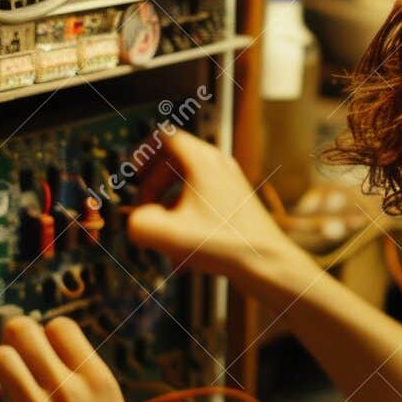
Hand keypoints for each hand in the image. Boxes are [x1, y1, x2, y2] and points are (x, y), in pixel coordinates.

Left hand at [0, 316, 152, 401]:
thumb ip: (85, 382)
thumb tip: (55, 358)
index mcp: (98, 381)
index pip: (60, 326)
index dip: (47, 335)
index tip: (44, 351)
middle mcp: (66, 391)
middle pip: (23, 330)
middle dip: (16, 340)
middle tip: (18, 359)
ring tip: (5, 386)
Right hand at [126, 129, 301, 288]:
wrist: (267, 263)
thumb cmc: (226, 244)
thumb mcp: (169, 235)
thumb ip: (138, 224)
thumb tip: (134, 221)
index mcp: (201, 161)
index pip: (165, 137)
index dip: (143, 153)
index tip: (133, 174)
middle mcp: (218, 166)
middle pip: (173, 163)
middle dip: (153, 189)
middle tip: (145, 210)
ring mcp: (229, 184)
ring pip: (187, 188)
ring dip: (169, 211)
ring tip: (166, 239)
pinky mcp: (235, 204)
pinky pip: (201, 205)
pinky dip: (187, 222)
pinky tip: (185, 255)